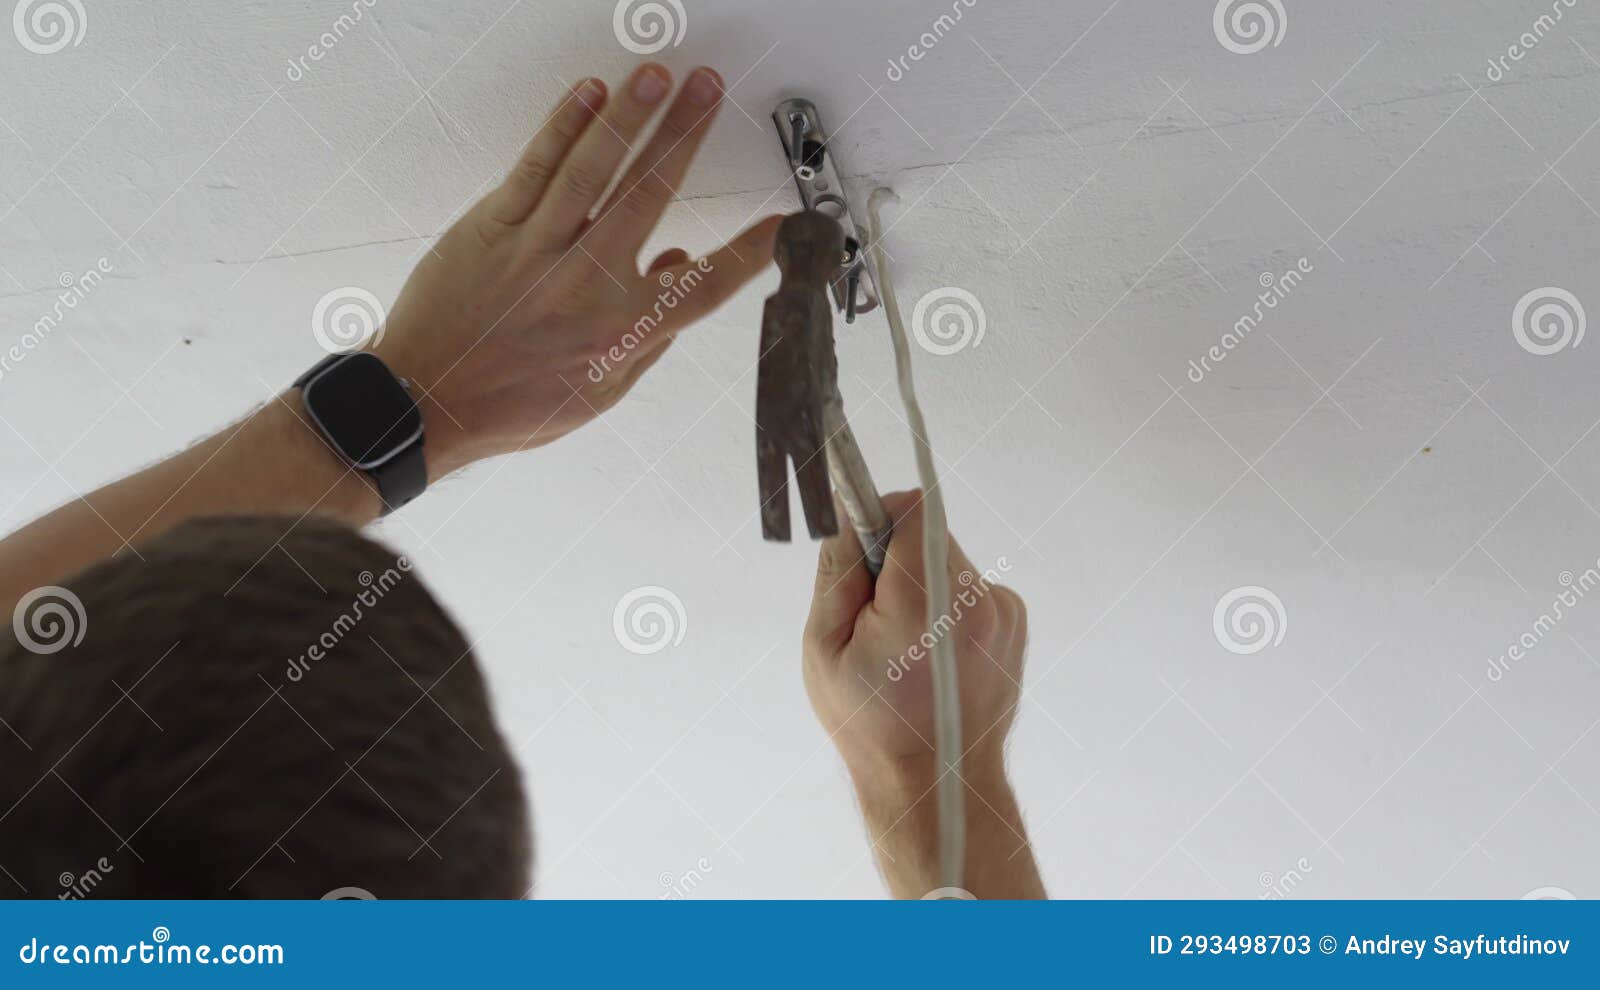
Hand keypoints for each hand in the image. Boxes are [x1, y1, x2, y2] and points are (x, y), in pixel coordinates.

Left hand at [373, 64, 782, 476]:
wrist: (426, 401)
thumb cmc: (511, 403)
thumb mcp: (598, 392)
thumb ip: (646, 337)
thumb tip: (678, 270)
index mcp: (621, 330)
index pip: (706, 284)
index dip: (750, 252)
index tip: (785, 225)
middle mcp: (586, 284)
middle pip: (650, 194)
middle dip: (686, 134)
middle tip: (710, 88)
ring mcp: (538, 250)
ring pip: (594, 169)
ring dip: (631, 116)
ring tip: (658, 75)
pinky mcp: (493, 227)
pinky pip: (535, 167)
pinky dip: (565, 127)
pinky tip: (590, 95)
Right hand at [803, 491, 1043, 897]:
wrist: (938, 783)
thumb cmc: (872, 724)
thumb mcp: (824, 647)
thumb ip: (838, 569)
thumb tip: (851, 513)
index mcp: (924, 601)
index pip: (913, 509)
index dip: (880, 519)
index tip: (862, 553)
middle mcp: (975, 601)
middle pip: (930, 535)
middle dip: (897, 561)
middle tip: (875, 617)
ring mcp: (1003, 612)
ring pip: (949, 563)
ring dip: (922, 585)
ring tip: (906, 647)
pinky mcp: (1015, 622)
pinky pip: (970, 590)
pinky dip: (948, 608)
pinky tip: (934, 656)